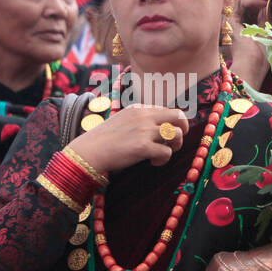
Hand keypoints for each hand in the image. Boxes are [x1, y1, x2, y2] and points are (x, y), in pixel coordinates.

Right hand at [68, 103, 188, 174]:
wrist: (89, 151)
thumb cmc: (105, 139)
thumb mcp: (124, 121)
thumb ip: (142, 120)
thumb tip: (164, 129)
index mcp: (139, 109)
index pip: (168, 110)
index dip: (172, 124)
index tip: (165, 135)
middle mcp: (144, 116)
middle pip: (179, 116)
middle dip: (183, 129)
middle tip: (174, 142)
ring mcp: (144, 131)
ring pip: (177, 134)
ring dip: (174, 146)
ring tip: (162, 153)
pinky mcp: (143, 147)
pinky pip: (167, 152)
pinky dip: (163, 160)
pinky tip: (153, 162)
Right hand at [228, 0, 270, 89]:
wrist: (252, 65)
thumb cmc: (261, 57)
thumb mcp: (268, 36)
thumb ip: (266, 21)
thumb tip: (268, 7)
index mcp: (247, 35)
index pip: (254, 17)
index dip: (263, 10)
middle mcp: (237, 29)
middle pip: (247, 10)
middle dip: (259, 5)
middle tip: (270, 2)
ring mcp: (232, 25)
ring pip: (242, 6)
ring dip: (255, 2)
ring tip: (265, 3)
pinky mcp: (230, 21)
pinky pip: (239, 5)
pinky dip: (250, 2)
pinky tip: (260, 3)